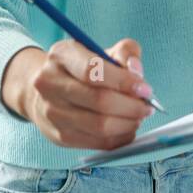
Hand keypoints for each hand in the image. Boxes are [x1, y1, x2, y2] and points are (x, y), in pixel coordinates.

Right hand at [1, 39, 155, 149]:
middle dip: (131, 106)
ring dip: (128, 123)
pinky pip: (98, 143)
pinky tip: (127, 128)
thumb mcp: (100, 50)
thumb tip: (137, 71)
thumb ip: (125, 53)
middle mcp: (50, 83)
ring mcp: (52, 112)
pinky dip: (120, 138)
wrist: (45, 92)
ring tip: (138, 116)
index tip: (145, 88)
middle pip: (99, 101)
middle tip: (147, 106)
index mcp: (62, 55)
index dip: (124, 81)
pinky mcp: (59, 135)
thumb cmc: (80, 69)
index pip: (93, 70)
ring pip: (100, 126)